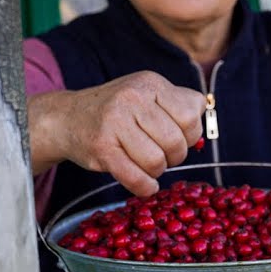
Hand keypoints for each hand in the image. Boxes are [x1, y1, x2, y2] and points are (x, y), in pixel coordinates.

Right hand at [29, 71, 206, 196]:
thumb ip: (180, 103)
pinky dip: (145, 187)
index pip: (191, 116)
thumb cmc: (118, 111)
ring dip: (157, 171)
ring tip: (147, 164)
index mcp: (150, 83)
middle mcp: (132, 98)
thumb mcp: (148, 94)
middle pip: (176, 142)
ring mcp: (114, 122)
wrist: (67, 118)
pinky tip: (144, 184)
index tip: (177, 138)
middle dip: (175, 156)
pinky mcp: (101, 148)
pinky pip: (136, 178)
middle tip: (163, 156)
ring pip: (157, 162)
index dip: (190, 135)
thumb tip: (203, 115)